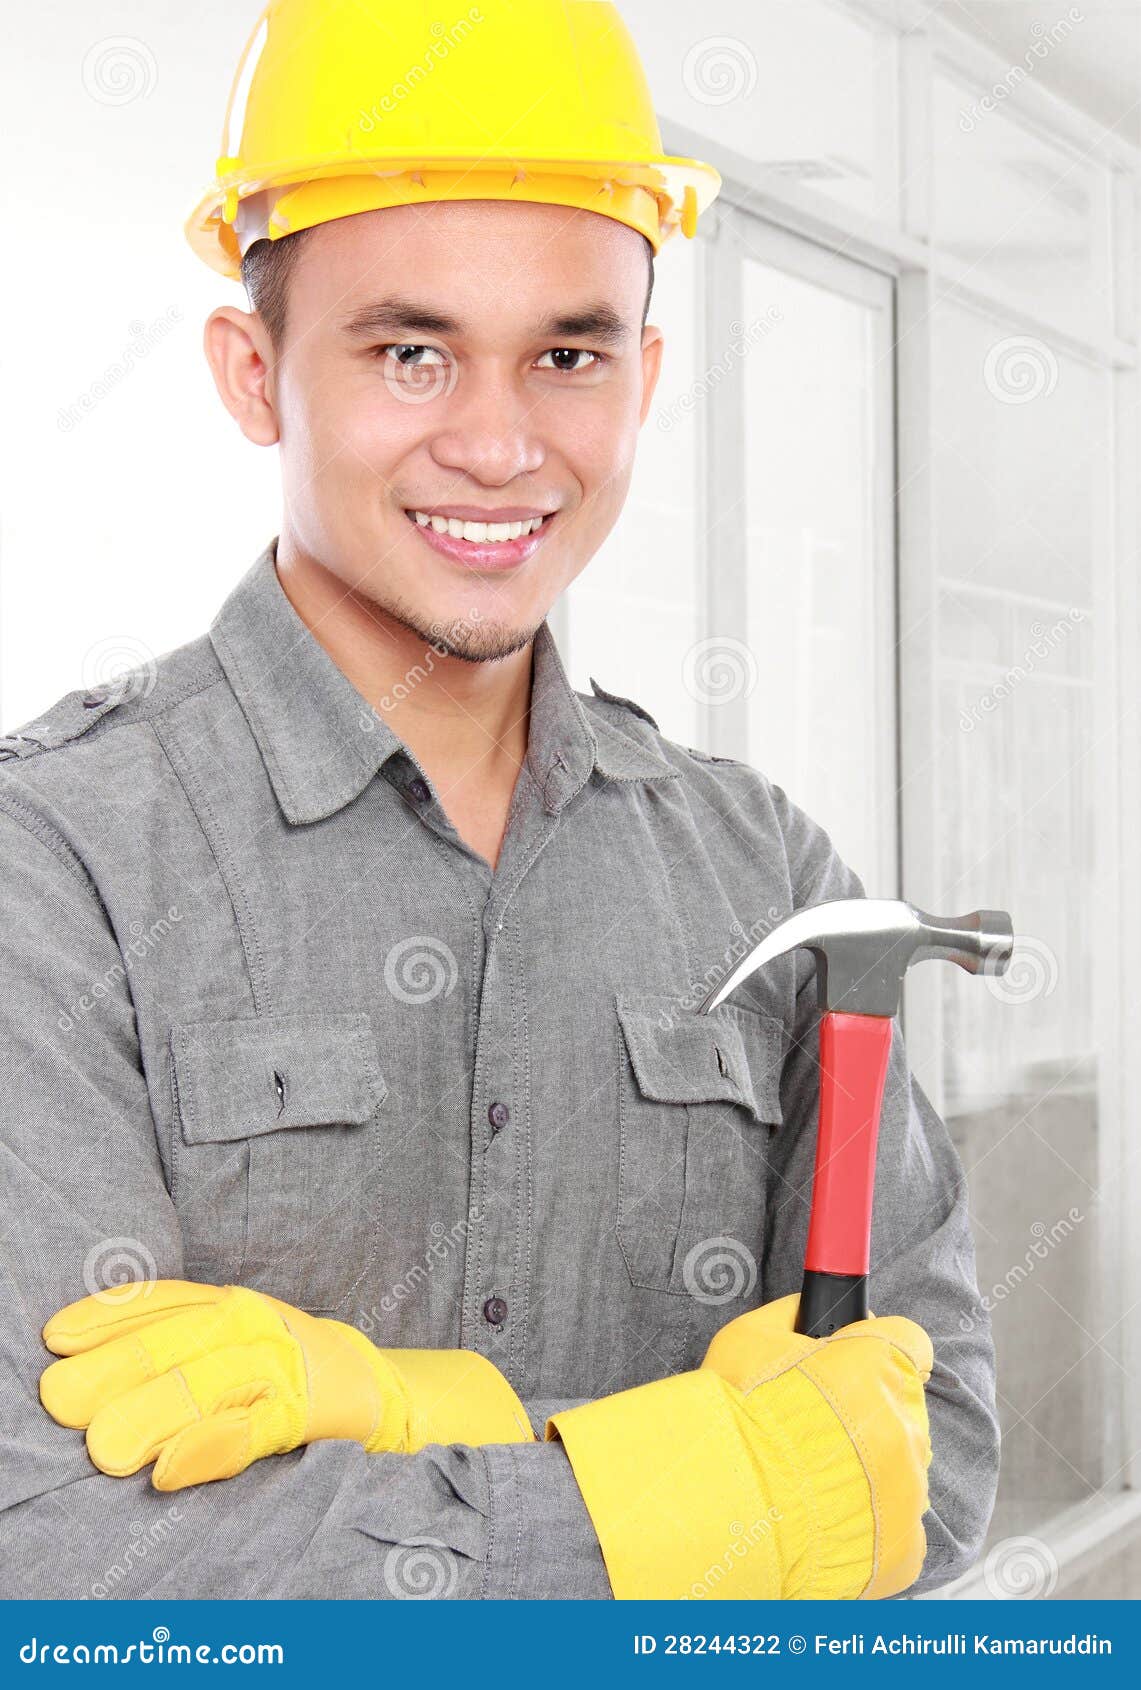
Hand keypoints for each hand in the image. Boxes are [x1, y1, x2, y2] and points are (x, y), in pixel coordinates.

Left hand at [40, 1279, 532, 1490]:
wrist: (399, 1401)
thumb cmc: (299, 1382)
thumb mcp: (239, 1356)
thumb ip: (178, 1361)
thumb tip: (92, 1394)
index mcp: (239, 1308)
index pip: (166, 1302)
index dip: (110, 1316)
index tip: (56, 1336)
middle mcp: (261, 1325)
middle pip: (178, 1340)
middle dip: (116, 1367)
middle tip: (62, 1401)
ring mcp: (290, 1364)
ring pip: (212, 1381)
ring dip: (154, 1413)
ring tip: (104, 1450)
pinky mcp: (315, 1411)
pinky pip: (255, 1429)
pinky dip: (211, 1448)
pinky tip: (169, 1471)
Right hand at [700, 1291, 932, 1596]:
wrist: (730, 1503)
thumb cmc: (739, 1410)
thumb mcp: (750, 1336)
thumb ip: (793, 1315)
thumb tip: (808, 1309)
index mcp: (883, 1362)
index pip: (908, 1341)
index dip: (877, 1350)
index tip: (851, 1364)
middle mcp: (910, 1421)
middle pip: (900, 1407)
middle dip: (865, 1413)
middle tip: (813, 1427)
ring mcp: (913, 1486)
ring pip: (899, 1466)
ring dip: (866, 1469)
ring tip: (808, 1480)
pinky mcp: (906, 1543)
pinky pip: (897, 1525)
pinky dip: (870, 1523)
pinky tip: (826, 1518)